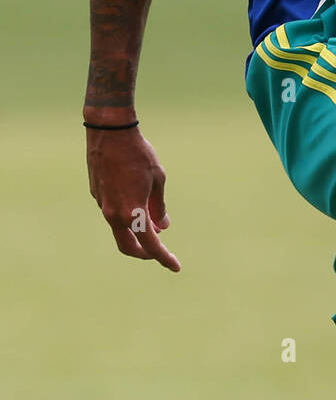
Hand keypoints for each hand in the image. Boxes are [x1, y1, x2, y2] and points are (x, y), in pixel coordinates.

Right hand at [86, 128, 179, 271]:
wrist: (109, 133)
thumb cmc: (139, 154)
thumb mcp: (158, 179)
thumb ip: (159, 207)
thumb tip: (162, 226)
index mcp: (132, 212)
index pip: (150, 245)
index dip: (164, 258)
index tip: (175, 266)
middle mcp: (114, 213)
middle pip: (128, 246)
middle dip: (144, 253)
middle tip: (160, 252)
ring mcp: (102, 205)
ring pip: (119, 230)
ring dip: (135, 233)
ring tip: (153, 225)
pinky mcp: (97, 195)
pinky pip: (113, 213)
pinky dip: (126, 217)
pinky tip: (137, 203)